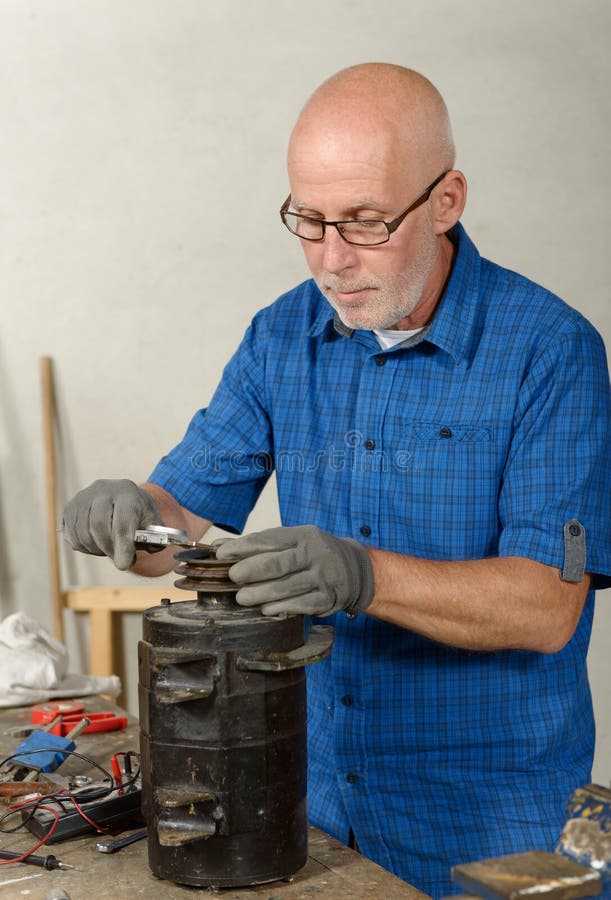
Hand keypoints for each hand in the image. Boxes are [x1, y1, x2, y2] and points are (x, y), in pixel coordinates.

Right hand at [62, 479, 161, 569]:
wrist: (123, 498)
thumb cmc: (139, 514)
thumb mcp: (153, 523)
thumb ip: (155, 538)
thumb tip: (151, 547)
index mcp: (127, 492)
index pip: (122, 520)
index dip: (122, 545)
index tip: (123, 565)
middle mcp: (103, 490)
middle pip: (98, 526)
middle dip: (109, 549)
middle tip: (119, 559)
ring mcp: (83, 497)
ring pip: (83, 533)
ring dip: (96, 550)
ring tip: (110, 549)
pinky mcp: (70, 507)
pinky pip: (71, 535)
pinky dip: (84, 547)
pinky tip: (97, 544)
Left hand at [215, 524, 374, 616]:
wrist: (354, 569)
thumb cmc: (312, 554)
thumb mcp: (294, 541)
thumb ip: (262, 545)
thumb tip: (221, 548)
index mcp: (303, 536)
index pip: (270, 540)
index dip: (244, 547)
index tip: (222, 554)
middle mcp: (315, 554)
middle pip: (280, 563)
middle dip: (253, 570)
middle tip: (232, 576)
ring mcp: (323, 577)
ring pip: (288, 586)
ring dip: (262, 593)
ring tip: (242, 598)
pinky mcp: (328, 598)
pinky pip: (302, 605)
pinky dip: (282, 607)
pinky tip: (266, 610)